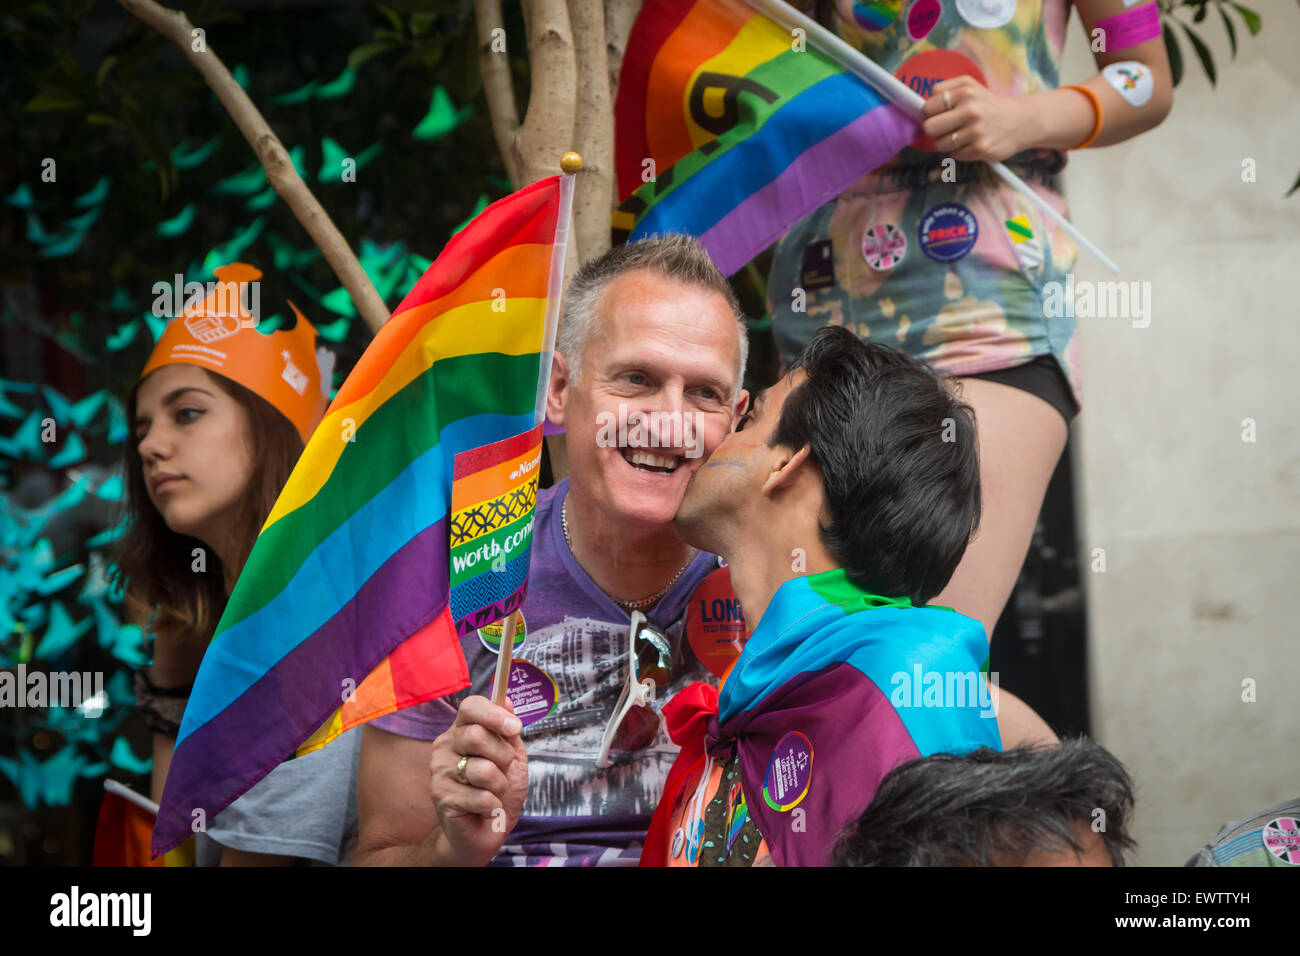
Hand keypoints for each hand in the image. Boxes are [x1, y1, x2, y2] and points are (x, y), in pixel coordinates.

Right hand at [428, 695, 527, 866]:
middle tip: (504, 771)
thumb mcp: (512, 756)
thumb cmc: (498, 791)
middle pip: (476, 735)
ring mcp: (440, 772)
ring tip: (494, 792)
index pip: (470, 706)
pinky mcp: (442, 798)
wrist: (486, 831)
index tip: (515, 728)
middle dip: (503, 756)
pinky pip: (481, 797)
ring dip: (500, 785)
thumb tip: (505, 698)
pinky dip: (493, 806)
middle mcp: (445, 747)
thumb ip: (507, 730)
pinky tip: (486, 809)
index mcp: (462, 730)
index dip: (493, 714)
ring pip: (481, 769)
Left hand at [920, 76, 1034, 162]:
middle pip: (929, 127)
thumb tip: (923, 104)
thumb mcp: (970, 86)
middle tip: (943, 128)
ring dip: (945, 142)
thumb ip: (946, 88)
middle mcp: (971, 110)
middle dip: (933, 130)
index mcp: (966, 91)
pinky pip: (954, 154)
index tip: (933, 116)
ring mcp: (976, 131)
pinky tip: (971, 142)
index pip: (928, 107)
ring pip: (939, 144)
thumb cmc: (989, 104)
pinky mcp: (981, 149)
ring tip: (959, 135)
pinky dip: (959, 151)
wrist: (1022, 121)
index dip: (927, 114)